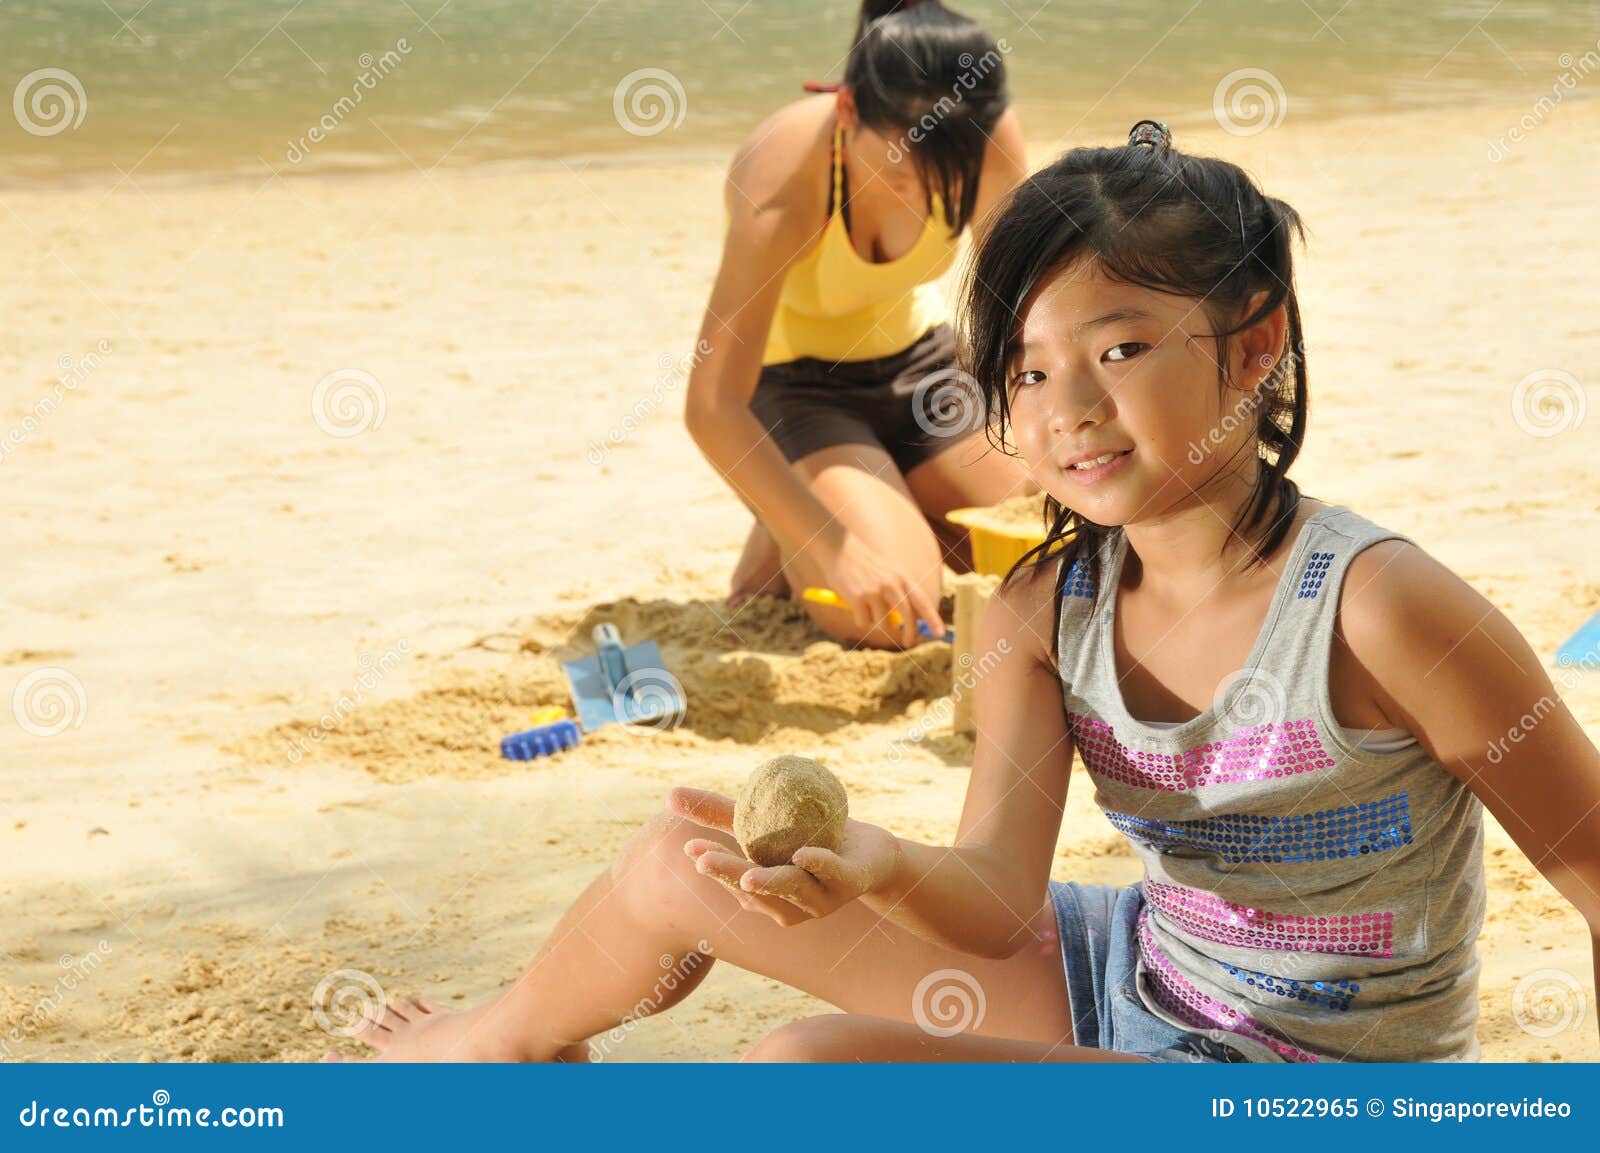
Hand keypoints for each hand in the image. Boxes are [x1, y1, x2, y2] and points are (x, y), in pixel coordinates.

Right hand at [668, 787, 901, 926]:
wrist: (870, 851)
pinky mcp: (851, 884)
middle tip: (704, 859)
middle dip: (729, 877)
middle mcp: (790, 904)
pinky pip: (833, 876)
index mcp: (766, 895)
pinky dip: (818, 866)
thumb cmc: (809, 838)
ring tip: (747, 873)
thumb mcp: (762, 821)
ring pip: (792, 891)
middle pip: (756, 893)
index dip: (714, 868)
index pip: (734, 882)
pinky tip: (803, 853)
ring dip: (770, 884)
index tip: (692, 848)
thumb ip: (719, 813)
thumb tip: (669, 796)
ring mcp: (821, 898)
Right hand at [811, 529, 944, 645]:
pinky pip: (864, 622)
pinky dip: (860, 619)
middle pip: (907, 617)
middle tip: (908, 643)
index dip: (933, 619)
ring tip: (867, 607)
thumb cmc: (864, 563)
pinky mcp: (857, 598)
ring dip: (876, 623)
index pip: (922, 601)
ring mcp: (874, 591)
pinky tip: (853, 603)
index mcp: (902, 576)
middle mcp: (891, 584)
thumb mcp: (888, 573)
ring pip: (883, 624)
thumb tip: (907, 624)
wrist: (839, 546)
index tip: (940, 634)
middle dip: (910, 634)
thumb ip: (899, 594)